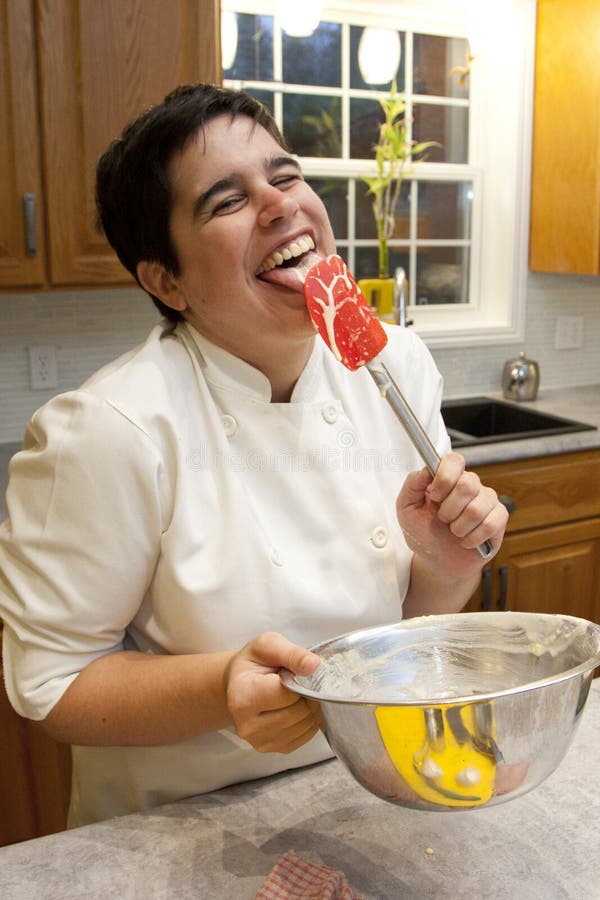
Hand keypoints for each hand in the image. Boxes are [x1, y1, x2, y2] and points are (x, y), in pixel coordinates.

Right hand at [224, 632, 322, 753]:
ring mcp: (258, 740)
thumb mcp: (268, 645)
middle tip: (297, 682)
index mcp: (242, 696)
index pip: (287, 694)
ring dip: (309, 708)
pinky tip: (296, 708)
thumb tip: (314, 665)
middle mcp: (246, 724)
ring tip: (296, 694)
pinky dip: (308, 722)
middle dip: (305, 695)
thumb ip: (291, 653)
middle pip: (297, 712)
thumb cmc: (254, 662)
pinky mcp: (271, 749)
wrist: (240, 682)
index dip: (298, 681)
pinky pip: (304, 738)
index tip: (291, 672)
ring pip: (304, 726)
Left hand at [396, 452, 507, 578]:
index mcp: (448, 478)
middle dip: (449, 509)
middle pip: (467, 485)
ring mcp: (487, 500)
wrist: (437, 561)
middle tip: (442, 519)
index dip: (445, 477)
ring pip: (477, 508)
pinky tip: (466, 541)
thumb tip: (425, 470)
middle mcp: (470, 484)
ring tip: (453, 531)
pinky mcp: (499, 518)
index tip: (434, 496)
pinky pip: (490, 524)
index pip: (454, 461)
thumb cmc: (423, 532)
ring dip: (459, 527)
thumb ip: (412, 486)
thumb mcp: (406, 509)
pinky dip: (472, 538)